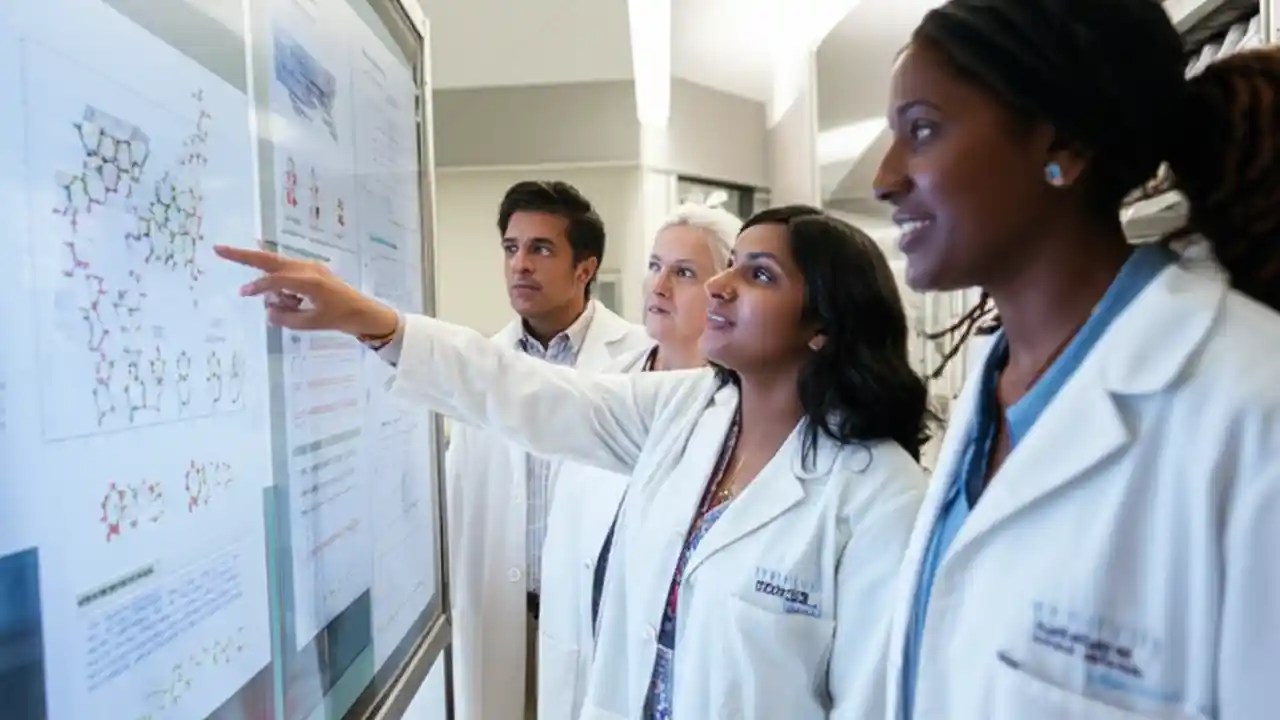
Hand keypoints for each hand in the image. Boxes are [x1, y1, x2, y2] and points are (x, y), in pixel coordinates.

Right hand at [214, 244, 398, 337]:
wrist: (364, 311)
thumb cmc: (340, 318)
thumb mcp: (311, 323)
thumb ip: (285, 317)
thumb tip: (267, 310)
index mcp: (308, 281)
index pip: (274, 280)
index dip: (257, 287)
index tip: (243, 294)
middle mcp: (307, 268)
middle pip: (269, 258)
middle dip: (243, 255)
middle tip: (219, 249)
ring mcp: (310, 266)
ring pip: (278, 268)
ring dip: (274, 285)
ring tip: (295, 307)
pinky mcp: (311, 270)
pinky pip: (288, 274)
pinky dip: (282, 285)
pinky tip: (295, 302)